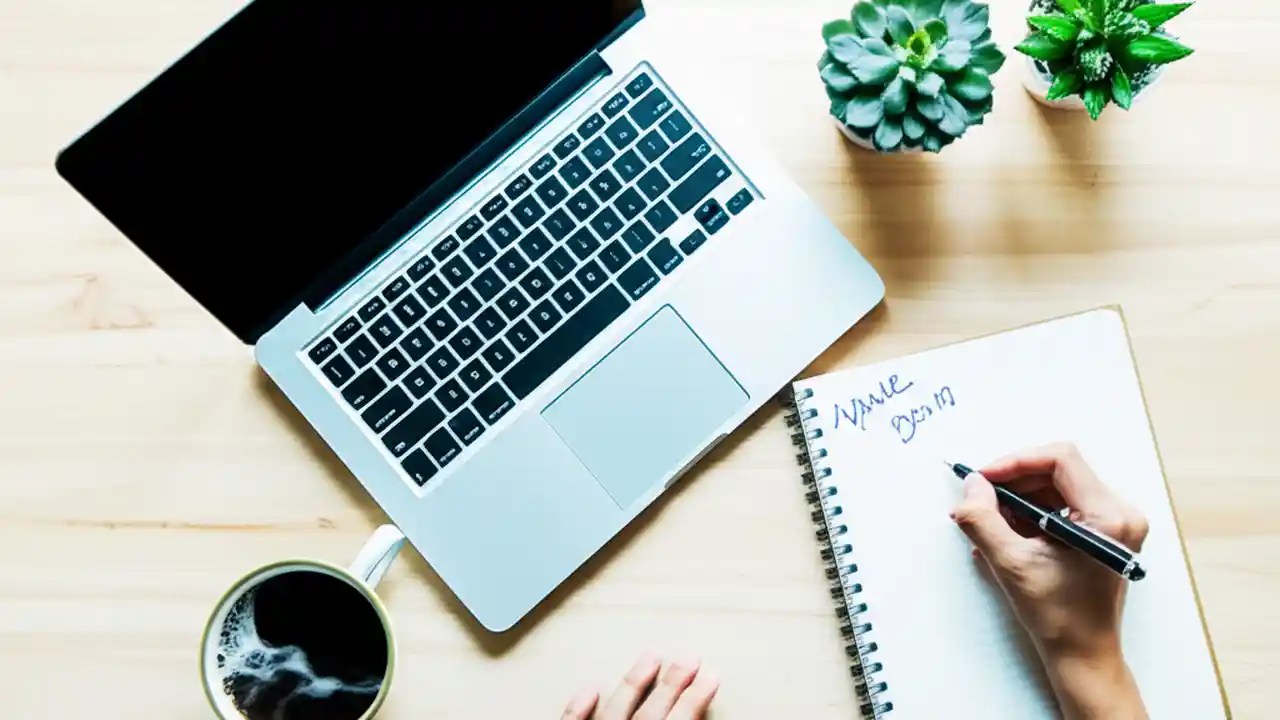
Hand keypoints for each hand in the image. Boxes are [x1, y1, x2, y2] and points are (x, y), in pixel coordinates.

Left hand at [561, 653, 718, 719]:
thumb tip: (697, 714)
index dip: (696, 699)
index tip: (711, 676)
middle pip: (651, 713)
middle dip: (673, 682)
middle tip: (690, 655)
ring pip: (615, 711)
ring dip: (634, 682)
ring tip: (650, 654)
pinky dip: (579, 707)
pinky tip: (590, 687)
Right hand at [950, 443, 1149, 719]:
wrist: (1083, 655)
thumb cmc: (1059, 618)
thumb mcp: (1012, 565)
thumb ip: (983, 520)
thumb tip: (972, 486)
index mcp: (1109, 518)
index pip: (1061, 459)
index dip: (1016, 462)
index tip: (984, 478)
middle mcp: (1120, 514)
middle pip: (1058, 470)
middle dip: (1014, 481)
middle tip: (981, 499)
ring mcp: (1114, 524)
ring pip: (1057, 486)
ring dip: (1020, 498)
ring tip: (991, 521)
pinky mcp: (1102, 533)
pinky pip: (1061, 505)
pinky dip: (1031, 513)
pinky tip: (1007, 533)